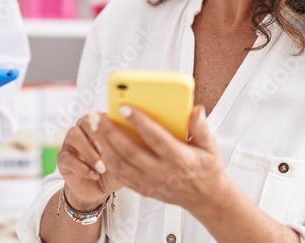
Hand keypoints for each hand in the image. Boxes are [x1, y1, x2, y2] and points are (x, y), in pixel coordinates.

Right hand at [56, 111, 121, 211]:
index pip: (101, 115)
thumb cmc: (114, 171)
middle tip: (109, 152)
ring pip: (74, 135)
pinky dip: (82, 167)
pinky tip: (94, 174)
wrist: (97, 189)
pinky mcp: (63, 158)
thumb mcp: (125, 160)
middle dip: (97, 136)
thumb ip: (129, 148)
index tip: (119, 138)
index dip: (109, 125)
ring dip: (89, 151)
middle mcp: (82, 129)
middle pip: (85, 121)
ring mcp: (70, 143)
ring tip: (102, 167)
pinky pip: (67, 157)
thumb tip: (143, 138)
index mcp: (98, 125)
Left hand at [87, 105, 228, 213]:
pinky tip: (100, 145)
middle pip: (130, 151)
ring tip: (94, 127)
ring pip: (121, 164)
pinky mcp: (143, 189)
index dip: (138, 122)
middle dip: (110, 132)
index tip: (124, 106)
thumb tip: (196, 110)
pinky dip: (107, 160)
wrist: (206, 199)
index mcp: (179, 159)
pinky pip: (120, 175)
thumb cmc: (207, 169)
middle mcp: (162, 172)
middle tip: (97, 116)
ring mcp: (150, 183)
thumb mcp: (210, 147)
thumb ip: (201, 127)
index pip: (155, 138)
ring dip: (104, 145)